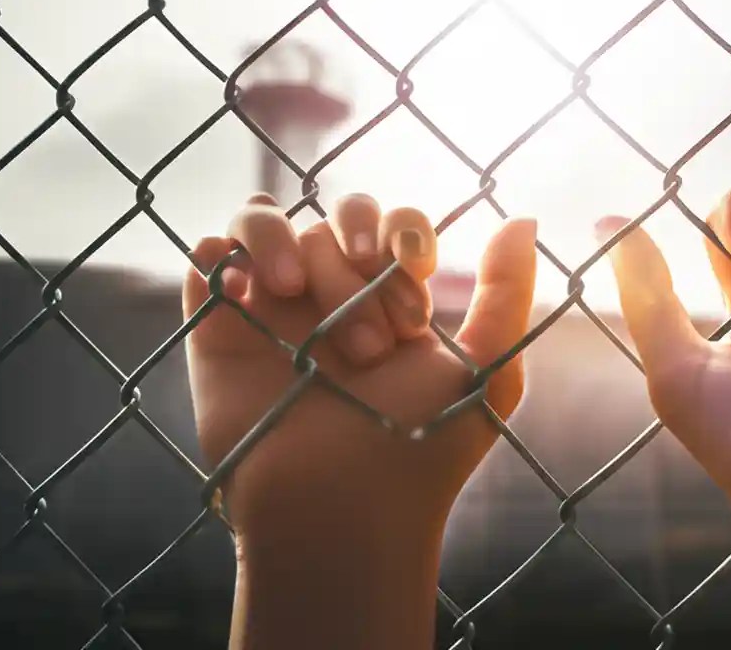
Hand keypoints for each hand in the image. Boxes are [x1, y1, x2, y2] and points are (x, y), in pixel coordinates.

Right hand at [183, 193, 535, 649]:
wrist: (338, 512)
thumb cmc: (419, 452)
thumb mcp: (486, 373)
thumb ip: (507, 293)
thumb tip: (522, 218)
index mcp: (391, 301)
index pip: (394, 225)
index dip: (404, 235)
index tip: (415, 288)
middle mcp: (332, 297)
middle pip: (336, 219)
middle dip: (354, 262)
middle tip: (367, 339)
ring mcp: (273, 309)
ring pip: (272, 222)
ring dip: (289, 244)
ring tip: (294, 291)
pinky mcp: (219, 328)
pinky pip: (208, 254)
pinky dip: (227, 252)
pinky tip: (253, 292)